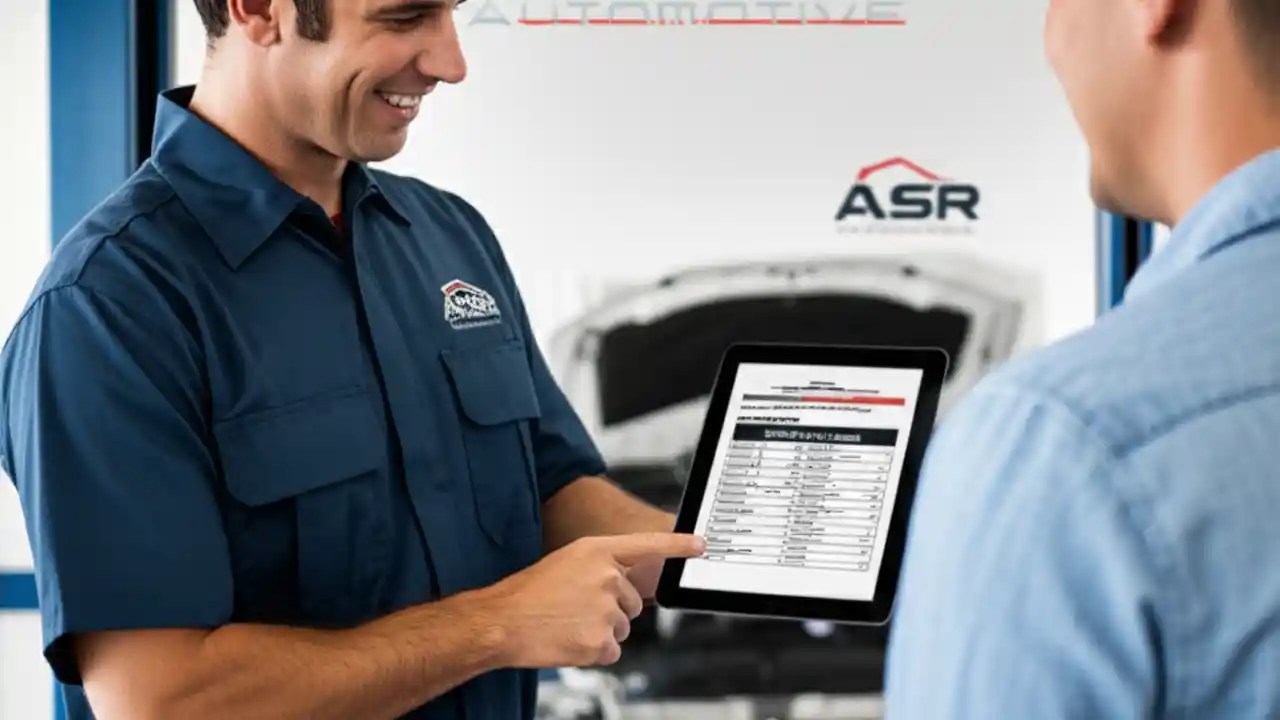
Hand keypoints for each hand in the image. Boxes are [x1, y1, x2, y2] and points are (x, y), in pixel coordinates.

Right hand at [478, 533, 704, 667]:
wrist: (502, 622)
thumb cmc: (528, 594)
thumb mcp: (565, 563)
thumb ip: (598, 568)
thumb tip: (620, 586)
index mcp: (597, 551)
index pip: (648, 544)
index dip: (678, 545)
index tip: (701, 544)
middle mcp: (608, 576)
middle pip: (632, 601)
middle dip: (610, 609)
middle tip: (575, 610)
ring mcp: (606, 609)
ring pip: (622, 627)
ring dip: (599, 631)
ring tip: (568, 624)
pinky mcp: (602, 641)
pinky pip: (612, 650)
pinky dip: (594, 652)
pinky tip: (570, 641)